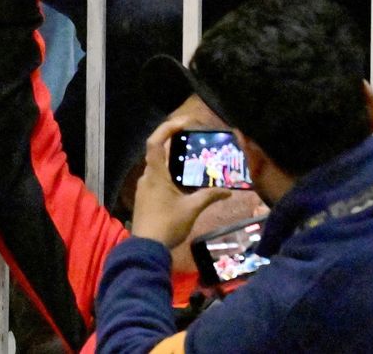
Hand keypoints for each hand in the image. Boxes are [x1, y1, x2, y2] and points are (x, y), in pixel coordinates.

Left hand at [130, 117, 231, 249]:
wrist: (146, 249)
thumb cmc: (168, 224)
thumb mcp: (192, 209)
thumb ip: (209, 196)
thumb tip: (228, 191)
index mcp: (155, 174)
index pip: (155, 142)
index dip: (167, 128)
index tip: (184, 123)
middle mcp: (147, 177)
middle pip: (156, 151)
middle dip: (172, 142)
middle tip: (191, 138)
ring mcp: (144, 188)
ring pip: (157, 166)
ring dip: (171, 160)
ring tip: (190, 159)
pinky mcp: (145, 198)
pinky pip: (156, 179)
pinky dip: (168, 174)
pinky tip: (182, 182)